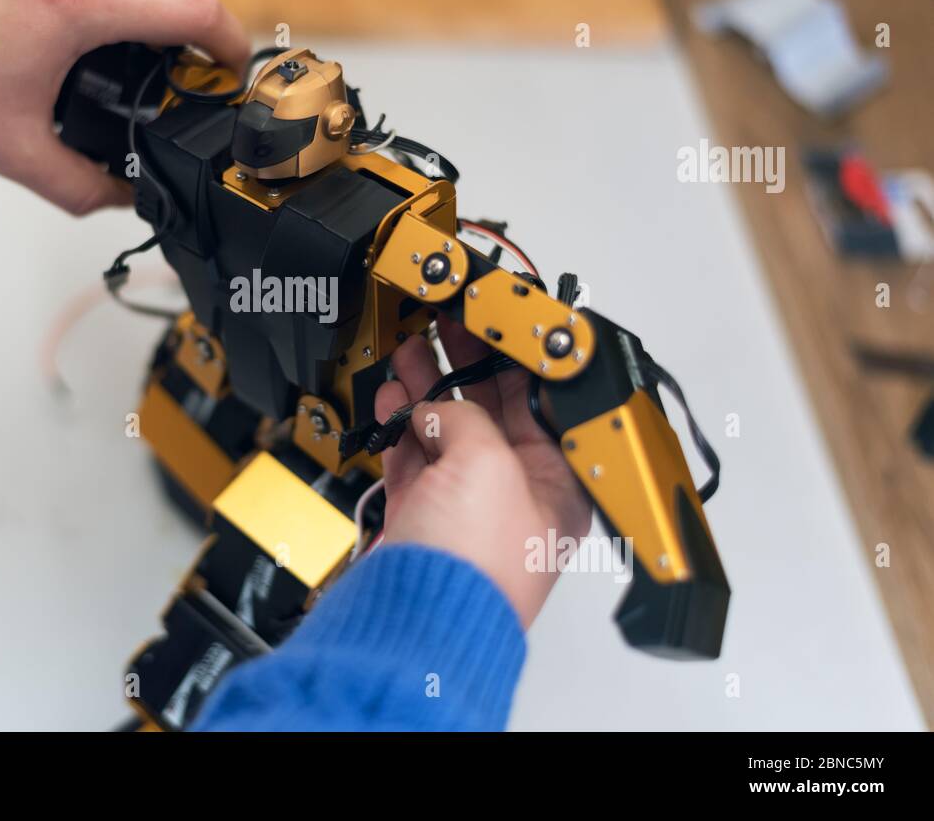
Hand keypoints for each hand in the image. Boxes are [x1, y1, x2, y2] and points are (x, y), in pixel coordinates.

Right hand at [373, 318, 591, 627]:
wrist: (414, 624)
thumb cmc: (474, 570)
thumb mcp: (487, 463)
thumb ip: (466, 419)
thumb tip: (437, 406)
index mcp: (557, 484)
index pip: (542, 405)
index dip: (516, 360)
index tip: (493, 326)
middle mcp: (514, 494)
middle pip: (492, 412)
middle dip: (465, 366)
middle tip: (446, 325)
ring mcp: (464, 506)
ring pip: (445, 430)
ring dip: (426, 388)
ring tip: (408, 351)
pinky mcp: (421, 518)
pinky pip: (412, 456)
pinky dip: (399, 425)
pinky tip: (392, 399)